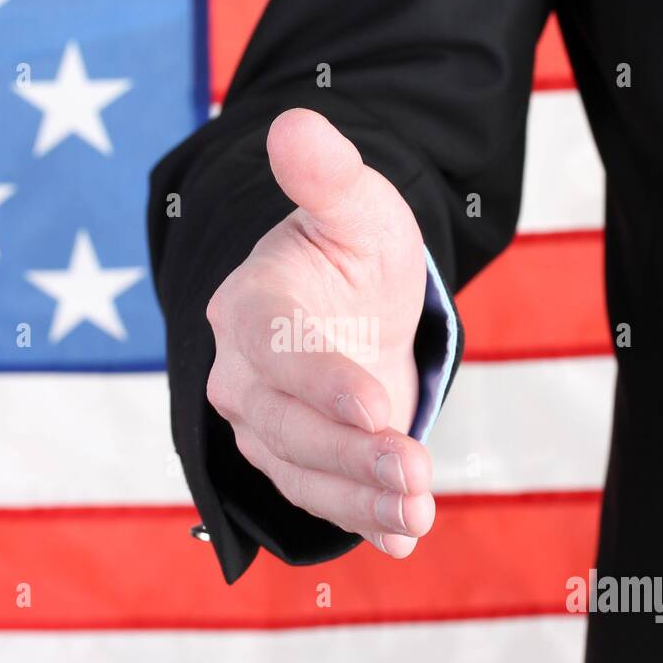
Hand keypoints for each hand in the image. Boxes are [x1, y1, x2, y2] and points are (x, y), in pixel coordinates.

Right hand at [204, 108, 435, 556]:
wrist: (346, 305)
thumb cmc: (351, 252)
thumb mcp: (355, 208)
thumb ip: (329, 177)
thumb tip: (299, 124)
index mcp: (250, 308)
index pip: (274, 348)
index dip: (318, 380)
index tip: (375, 405)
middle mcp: (243, 375)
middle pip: (284, 425)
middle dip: (350, 454)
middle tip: (414, 473)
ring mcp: (265, 425)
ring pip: (302, 471)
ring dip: (360, 498)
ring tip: (420, 514)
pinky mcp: (295, 460)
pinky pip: (320, 496)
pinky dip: (361, 520)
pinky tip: (402, 538)